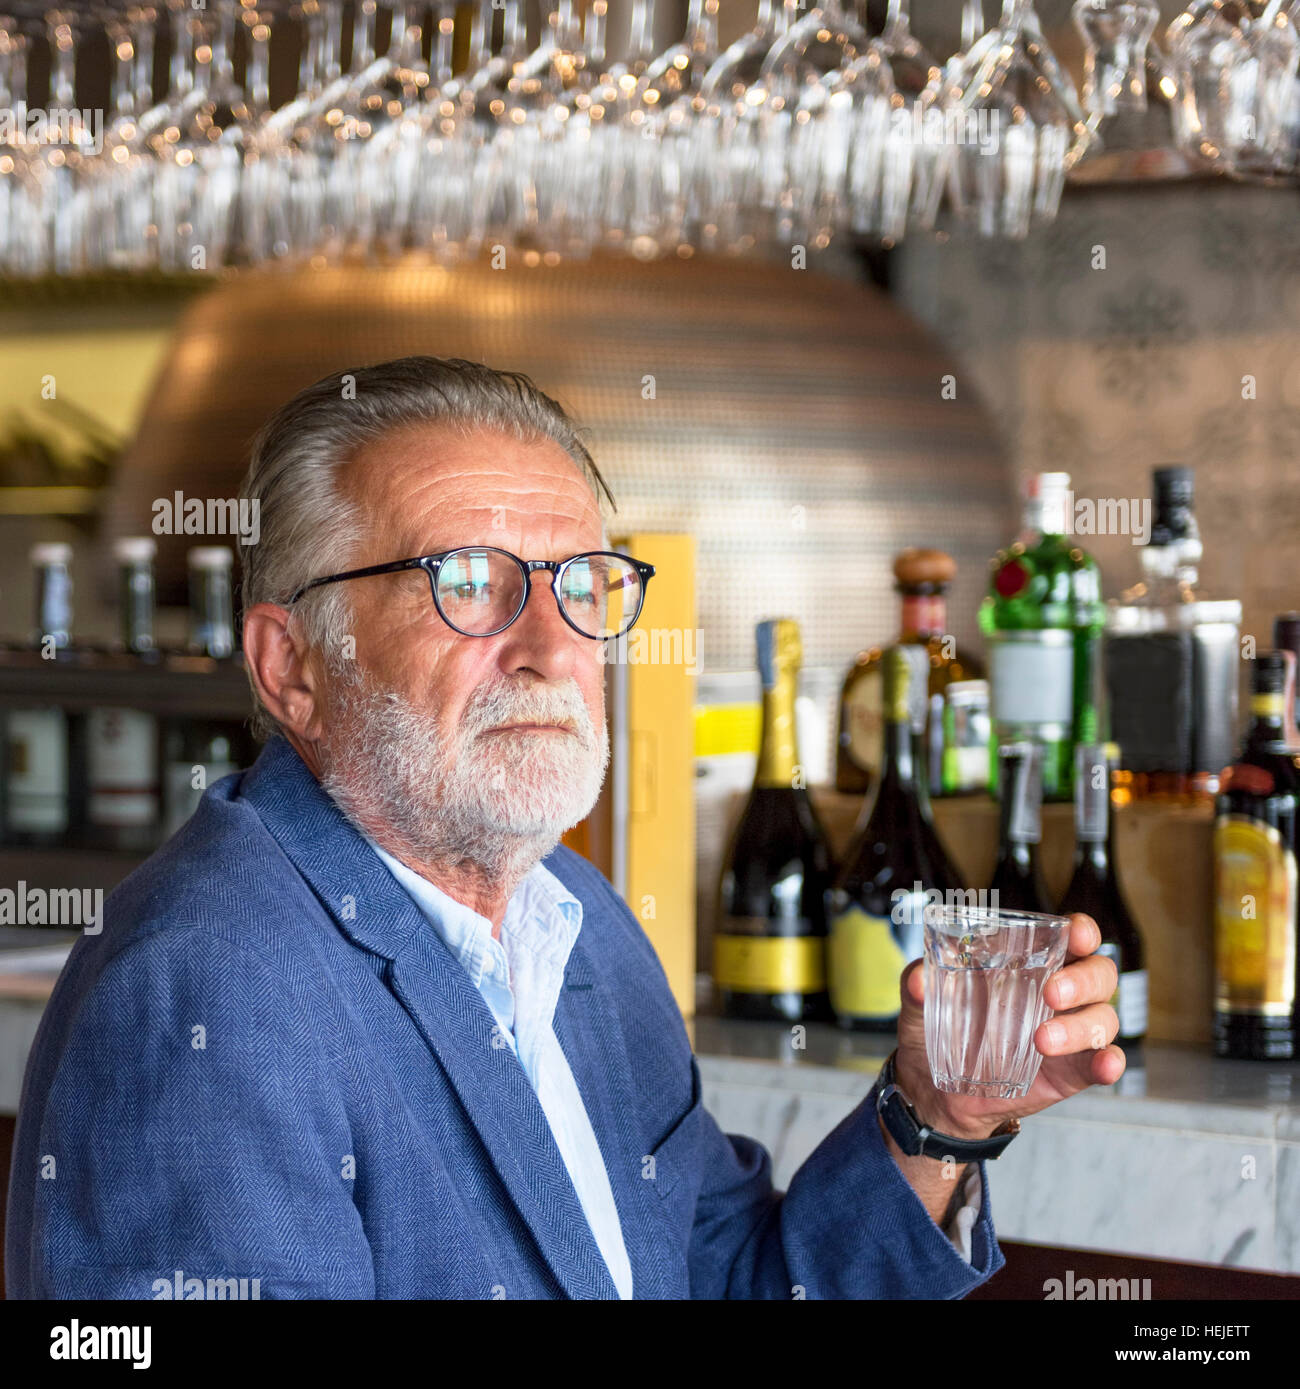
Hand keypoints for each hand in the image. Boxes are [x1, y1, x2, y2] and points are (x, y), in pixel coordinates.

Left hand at [893, 913, 1125, 1142]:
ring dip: (1082, 1026)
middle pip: (1098, 974)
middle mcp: (1060, 993)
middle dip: (1082, 979)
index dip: (1082, 931)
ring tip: (1042, 1040)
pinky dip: (1108, 1063)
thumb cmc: (935, 1031)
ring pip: (1103, 1018)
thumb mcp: (920, 1004)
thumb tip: (917, 977)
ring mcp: (1069, 1032)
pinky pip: (1101, 1062)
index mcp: (1029, 963)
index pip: (1071, 938)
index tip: (1076, 933)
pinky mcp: (1071, 1071)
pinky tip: (1103, 1066)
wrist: (935, 1093)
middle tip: (1050, 993)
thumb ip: (917, 986)